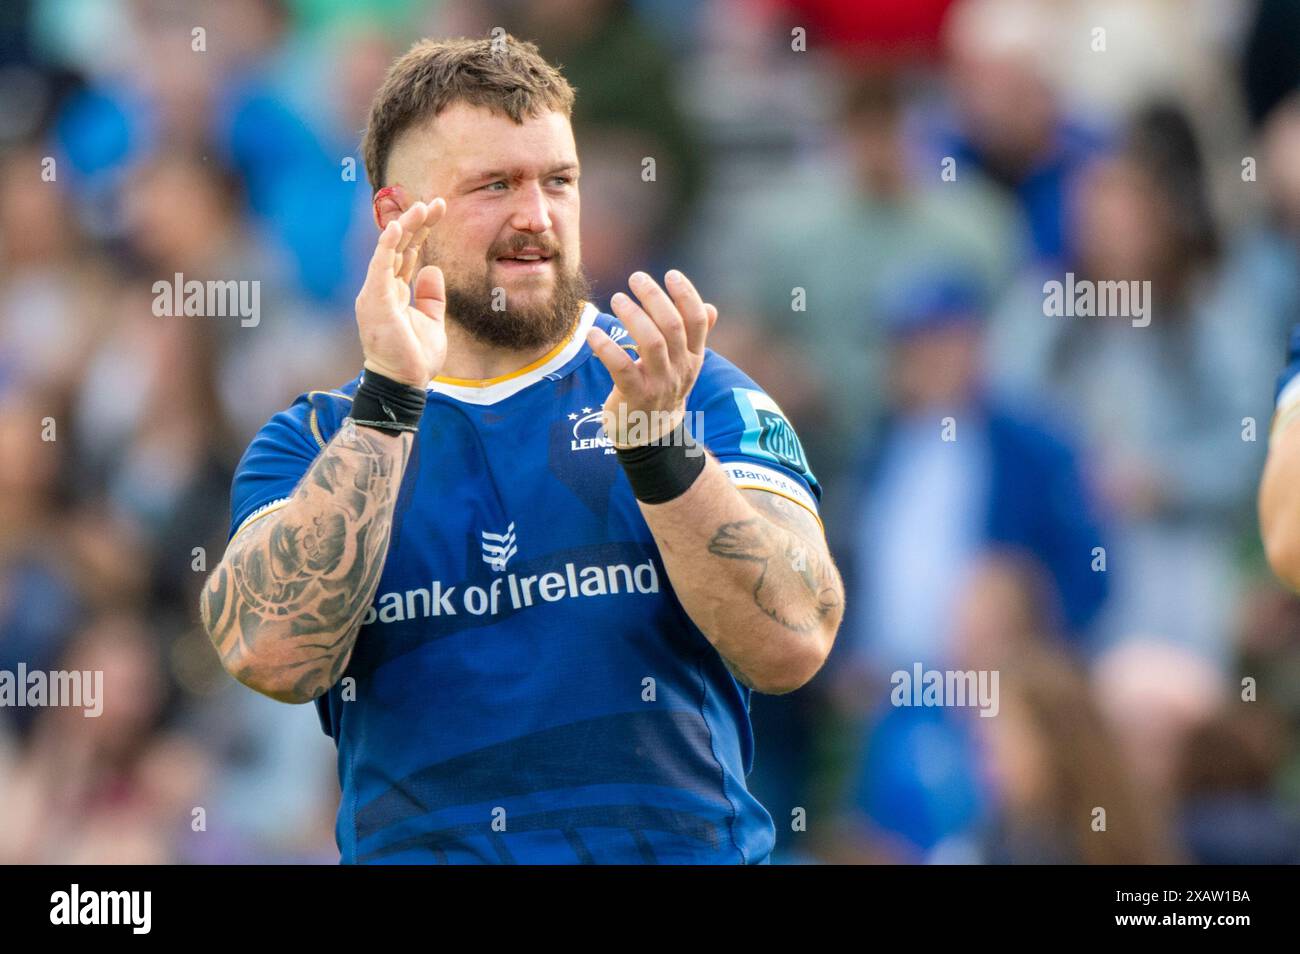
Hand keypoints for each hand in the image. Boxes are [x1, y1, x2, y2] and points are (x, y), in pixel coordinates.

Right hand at [355, 197, 446, 386]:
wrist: (405, 382)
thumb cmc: (415, 357)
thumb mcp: (431, 320)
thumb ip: (431, 296)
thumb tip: (433, 269)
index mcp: (394, 291)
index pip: (407, 252)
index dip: (421, 230)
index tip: (438, 209)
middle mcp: (382, 287)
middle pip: (399, 247)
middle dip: (416, 222)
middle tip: (434, 203)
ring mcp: (376, 293)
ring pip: (390, 251)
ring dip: (405, 227)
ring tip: (421, 207)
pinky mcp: (375, 301)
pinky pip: (380, 267)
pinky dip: (387, 246)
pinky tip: (398, 227)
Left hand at [586, 269, 718, 446]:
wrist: (651, 434)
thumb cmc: (663, 390)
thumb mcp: (684, 364)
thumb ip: (694, 337)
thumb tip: (711, 307)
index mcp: (693, 357)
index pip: (697, 321)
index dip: (686, 295)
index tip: (671, 274)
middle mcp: (680, 369)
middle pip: (672, 326)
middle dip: (654, 297)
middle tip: (636, 278)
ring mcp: (659, 384)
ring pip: (651, 343)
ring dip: (633, 316)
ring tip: (617, 298)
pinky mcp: (635, 396)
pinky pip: (622, 368)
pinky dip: (606, 347)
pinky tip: (594, 333)